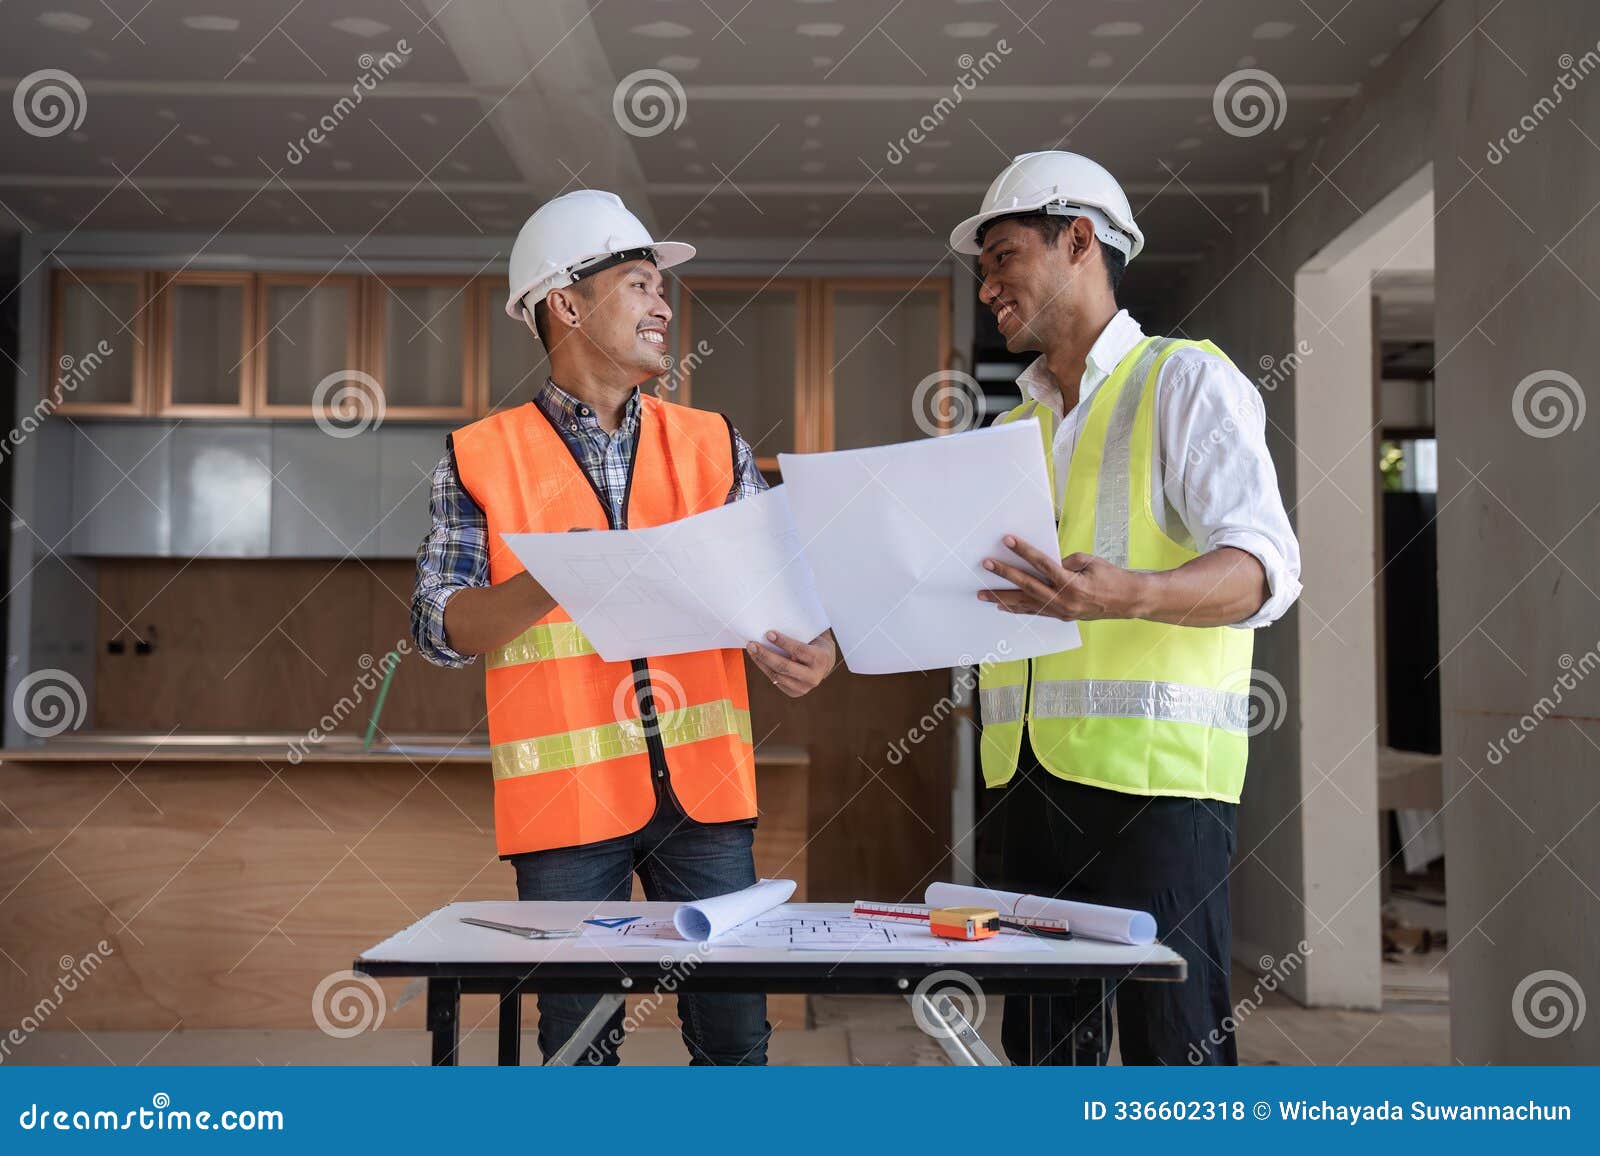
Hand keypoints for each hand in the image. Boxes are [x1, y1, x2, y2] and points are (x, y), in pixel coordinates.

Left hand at [746, 630, 836, 696]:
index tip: (769, 633)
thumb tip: (779, 618)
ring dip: (761, 662)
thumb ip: (802, 630)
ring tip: (751, 650)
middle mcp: (814, 676)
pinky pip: (775, 680)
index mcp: (821, 659)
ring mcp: (804, 687)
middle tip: (752, 644)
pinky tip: (758, 658)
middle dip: (766, 655)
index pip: (799, 650)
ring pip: (777, 675)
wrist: (825, 664)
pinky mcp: (794, 692)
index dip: (783, 642)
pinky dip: (764, 668)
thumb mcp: (815, 635)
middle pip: (785, 667)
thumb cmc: (817, 644)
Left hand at [977, 535, 1147, 621]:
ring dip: (1002, 598)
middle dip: (1004, 574)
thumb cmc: (1112, 577)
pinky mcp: (1060, 616)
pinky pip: (1034, 612)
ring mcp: (1061, 611)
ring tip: (982, 594)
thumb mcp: (1090, 561)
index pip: (1042, 564)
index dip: (1023, 552)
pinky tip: (1002, 606)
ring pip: (1026, 603)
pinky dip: (1017, 609)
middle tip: (986, 565)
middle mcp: (1063, 600)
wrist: (1128, 601)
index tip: (1007, 540)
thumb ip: (1065, 561)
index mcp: (1072, 583)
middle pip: (1027, 586)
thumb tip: (1044, 564)